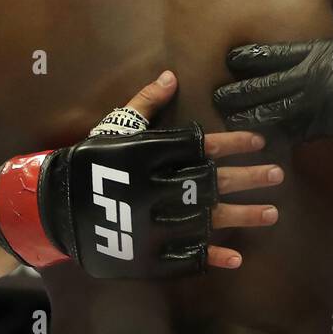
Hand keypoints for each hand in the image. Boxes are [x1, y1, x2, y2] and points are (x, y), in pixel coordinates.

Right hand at [105, 72, 282, 270]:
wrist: (55, 205)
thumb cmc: (90, 161)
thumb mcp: (116, 126)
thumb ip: (146, 103)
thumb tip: (172, 76)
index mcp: (152, 154)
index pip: (201, 144)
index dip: (233, 142)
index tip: (259, 141)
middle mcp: (158, 187)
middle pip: (212, 182)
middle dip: (248, 178)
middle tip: (277, 174)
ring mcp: (155, 223)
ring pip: (208, 219)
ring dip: (242, 216)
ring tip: (272, 212)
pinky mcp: (147, 253)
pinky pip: (186, 256)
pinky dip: (212, 257)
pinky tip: (237, 256)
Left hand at [212, 0, 332, 142]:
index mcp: (314, 52)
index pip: (269, 54)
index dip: (245, 58)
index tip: (229, 59)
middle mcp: (305, 77)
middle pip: (258, 85)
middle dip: (235, 91)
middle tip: (216, 95)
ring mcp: (310, 104)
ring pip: (265, 112)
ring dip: (245, 115)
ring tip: (227, 119)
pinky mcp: (321, 127)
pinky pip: (288, 133)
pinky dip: (270, 136)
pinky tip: (256, 140)